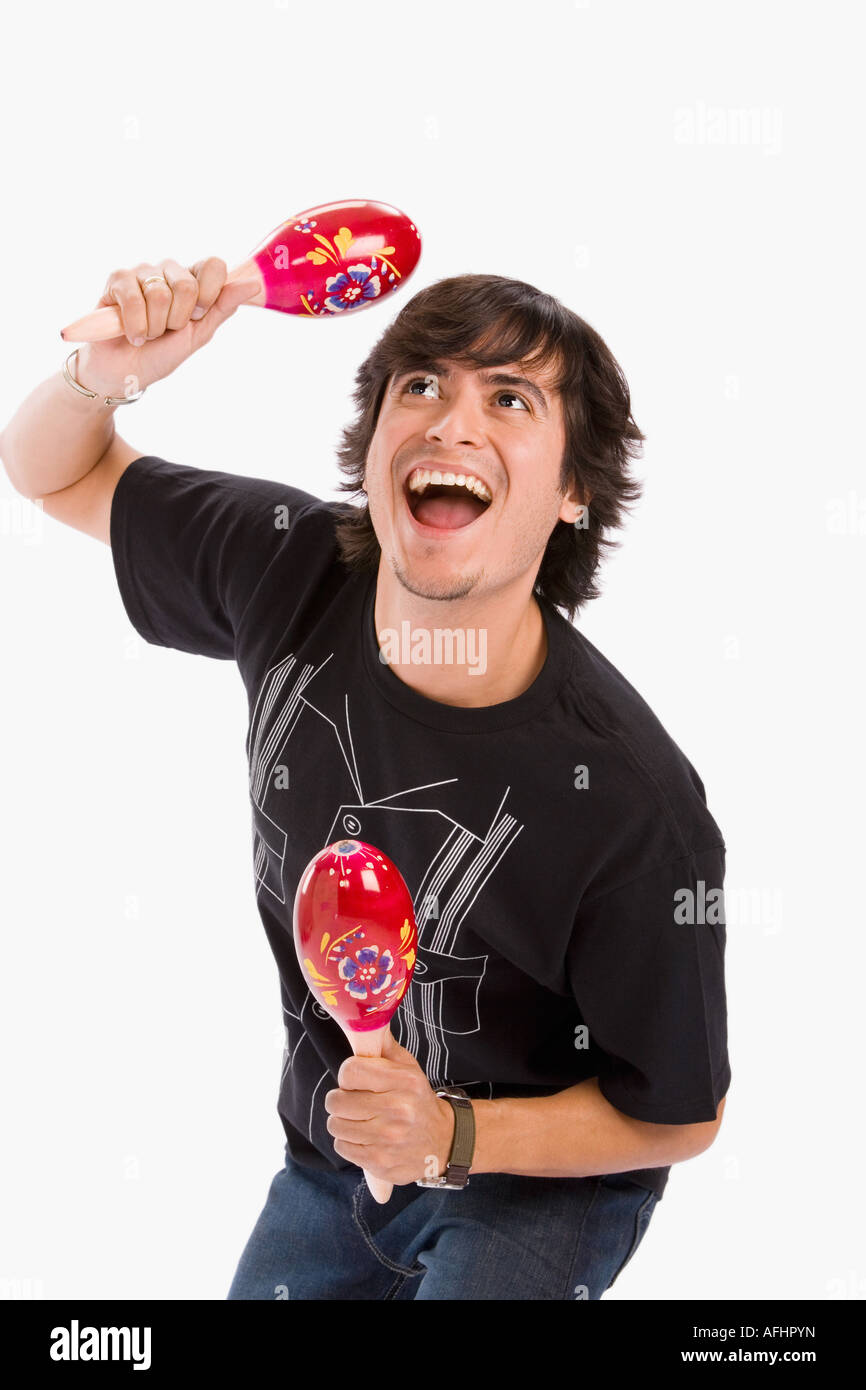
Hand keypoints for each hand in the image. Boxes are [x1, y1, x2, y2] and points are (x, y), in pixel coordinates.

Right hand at [74, 257, 259, 397]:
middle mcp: (168, 270)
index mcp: (193, 281)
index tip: (196, 317)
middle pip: (187, 284)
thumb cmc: (161, 354)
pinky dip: (135, 325)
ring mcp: (142, 272)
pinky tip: (131, 333)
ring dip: (153, 326)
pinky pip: (134, 298)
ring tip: (146, 333)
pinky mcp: (117, 279)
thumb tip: (253, 284)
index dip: (208, 295)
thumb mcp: (198, 335)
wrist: (125, 373)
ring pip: (160, 293)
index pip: (213, 265)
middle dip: (177, 319)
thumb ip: (223, 307)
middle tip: (165, 330)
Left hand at [325, 1031, 455, 1185]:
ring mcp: (388, 1140)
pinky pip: (342, 1147)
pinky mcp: (380, 1163)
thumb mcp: (408, 1068)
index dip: (347, 1075)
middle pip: (336, 1101)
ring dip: (343, 1122)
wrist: (444, 1141)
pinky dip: (348, 1142)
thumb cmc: (417, 1100)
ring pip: (335, 1125)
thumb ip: (382, 1045)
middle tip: (355, 1101)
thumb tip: (363, 1019)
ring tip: (360, 1120)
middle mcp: (397, 1110)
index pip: (349, 1071)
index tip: (356, 1080)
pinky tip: (365, 1138)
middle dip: (341, 1100)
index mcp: (403, 1082)